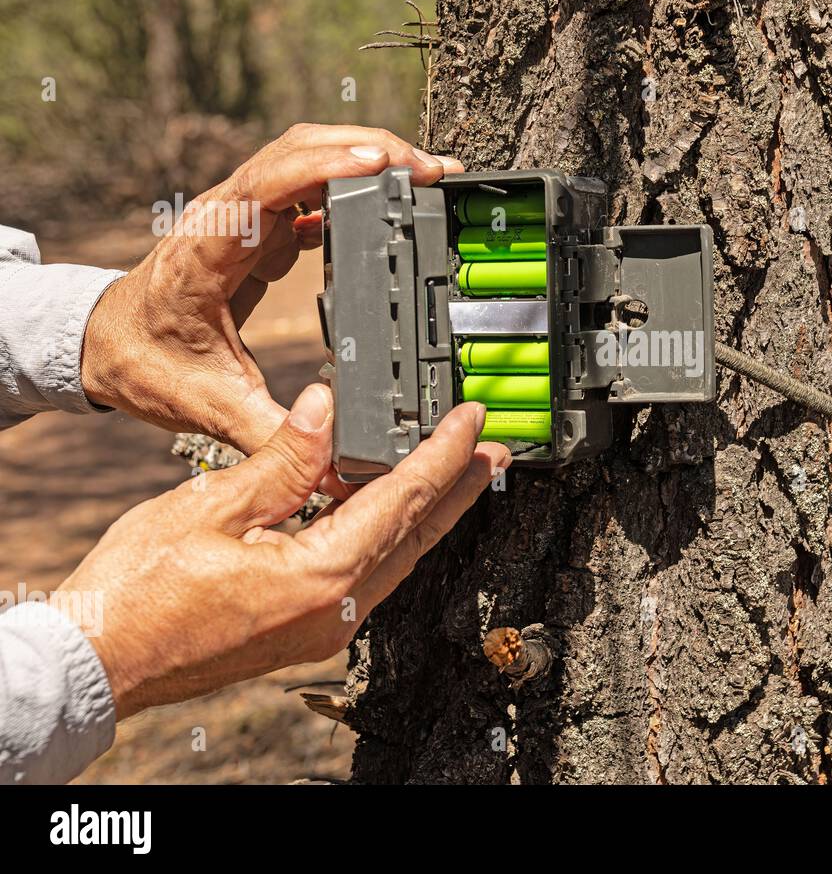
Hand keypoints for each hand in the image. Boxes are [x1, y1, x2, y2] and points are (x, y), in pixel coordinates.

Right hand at [58, 386, 506, 719]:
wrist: (99, 661)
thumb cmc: (140, 591)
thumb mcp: (212, 506)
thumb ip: (284, 458)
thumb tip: (328, 409)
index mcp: (321, 577)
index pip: (403, 501)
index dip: (445, 455)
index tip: (474, 420)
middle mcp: (336, 611)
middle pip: (416, 536)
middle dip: (459, 488)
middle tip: (493, 450)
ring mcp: (323, 628)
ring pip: (397, 561)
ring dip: (428, 513)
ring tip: (455, 474)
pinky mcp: (306, 633)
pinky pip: (368, 578)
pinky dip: (388, 538)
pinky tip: (388, 516)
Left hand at [81, 123, 462, 455]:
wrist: (105, 345)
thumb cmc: (144, 365)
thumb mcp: (207, 407)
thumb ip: (273, 434)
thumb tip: (335, 465)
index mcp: (207, 251)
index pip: (266, 186)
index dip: (325, 167)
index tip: (379, 163)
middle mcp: (225, 217)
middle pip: (298, 151)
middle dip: (369, 148)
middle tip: (431, 168)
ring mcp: (243, 214)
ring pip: (307, 158)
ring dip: (366, 157)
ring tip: (425, 175)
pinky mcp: (260, 225)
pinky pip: (310, 187)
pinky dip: (354, 184)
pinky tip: (390, 201)